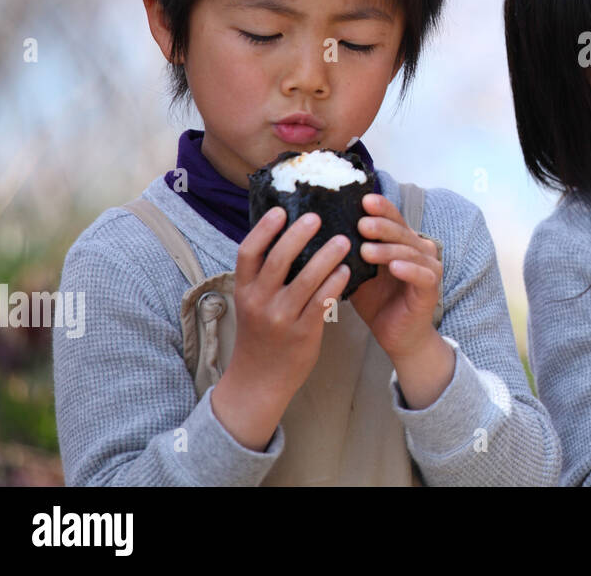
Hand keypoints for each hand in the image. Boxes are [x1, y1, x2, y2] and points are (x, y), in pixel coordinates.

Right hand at [213, 207, 351, 448]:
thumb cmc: (261, 335)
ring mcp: (280, 319)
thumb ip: (266, 277)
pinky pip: (321, 302)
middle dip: (298, 235)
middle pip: (277, 260)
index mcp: (244, 290)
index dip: (264, 229)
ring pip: (305, 280)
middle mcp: (259, 302)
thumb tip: (289, 238)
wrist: (259, 381)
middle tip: (318, 216)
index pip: (248, 252)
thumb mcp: (253, 303)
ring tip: (344, 240)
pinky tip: (347, 270)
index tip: (281, 210)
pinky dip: (335, 283)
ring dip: (326, 256)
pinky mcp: (302, 333)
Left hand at [348, 193, 443, 363]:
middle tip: (361, 224)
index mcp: (402, 241)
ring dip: (389, 249)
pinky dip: (409, 269)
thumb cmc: (378, 302)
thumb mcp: (359, 274)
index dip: (381, 208)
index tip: (363, 200)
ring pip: (410, 252)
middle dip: (382, 226)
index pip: (393, 218)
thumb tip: (320, 234)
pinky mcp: (432, 288)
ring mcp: (429, 267)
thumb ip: (350, 254)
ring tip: (367, 250)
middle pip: (402, 231)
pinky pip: (423, 275)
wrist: (397, 336)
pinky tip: (394, 267)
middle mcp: (420, 249)